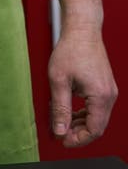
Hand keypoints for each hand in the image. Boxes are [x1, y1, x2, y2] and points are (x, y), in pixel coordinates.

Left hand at [48, 23, 117, 146]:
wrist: (81, 28)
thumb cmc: (71, 48)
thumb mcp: (59, 80)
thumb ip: (60, 108)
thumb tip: (59, 131)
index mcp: (101, 96)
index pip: (93, 130)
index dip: (78, 139)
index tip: (62, 140)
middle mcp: (109, 95)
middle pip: (97, 126)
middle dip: (78, 132)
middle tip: (60, 132)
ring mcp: (109, 90)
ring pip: (97, 117)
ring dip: (80, 122)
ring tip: (61, 120)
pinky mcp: (105, 85)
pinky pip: (97, 106)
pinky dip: (84, 112)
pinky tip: (69, 109)